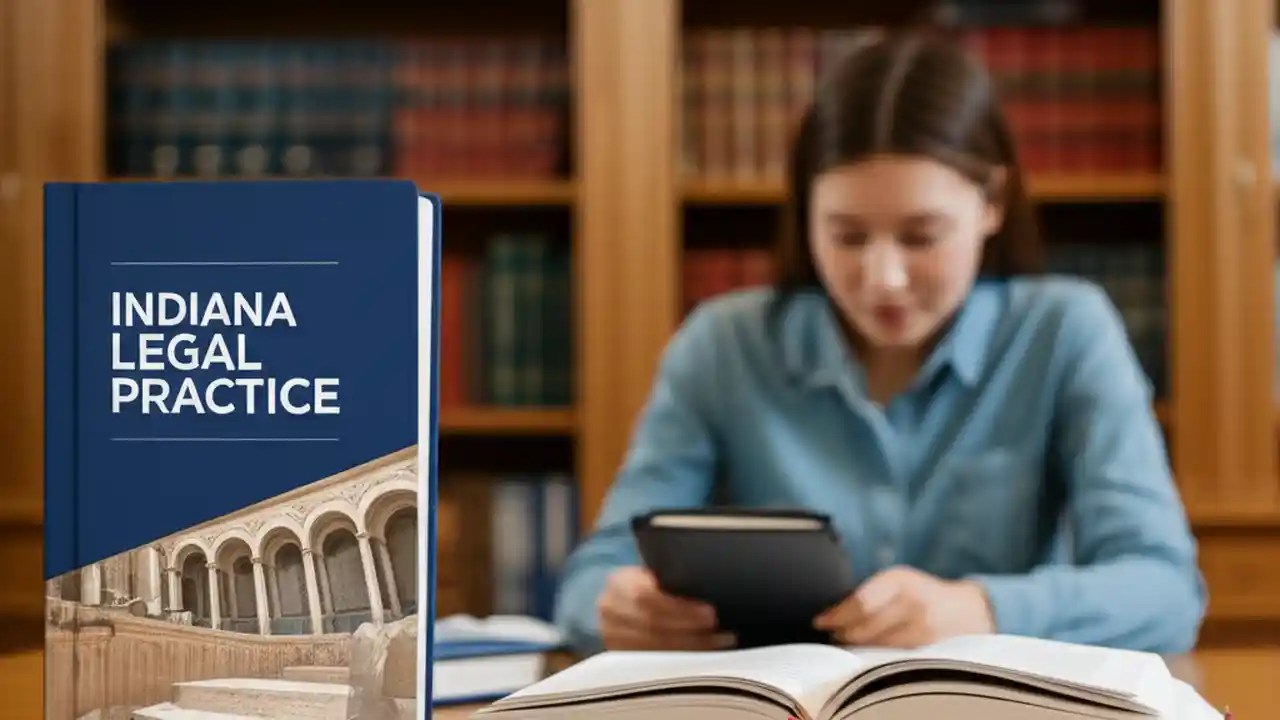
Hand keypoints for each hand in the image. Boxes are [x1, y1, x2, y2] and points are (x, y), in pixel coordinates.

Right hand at [596, 566, 735, 650]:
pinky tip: (704, 655)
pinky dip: (682, 661)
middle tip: (723, 634)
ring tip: (720, 644)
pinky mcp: (619, 655)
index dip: (680, 608)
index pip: (646, 596)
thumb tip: (712, 588)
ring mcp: (611, 635)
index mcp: (619, 581)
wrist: (624, 601)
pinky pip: (653, 663)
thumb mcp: (657, 573)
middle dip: (691, 632)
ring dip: (692, 650)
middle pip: (652, 625)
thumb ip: (675, 580)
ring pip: (654, 648)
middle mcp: (609, 608)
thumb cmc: (651, 583)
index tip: (710, 613)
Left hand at [813, 566, 994, 646]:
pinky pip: (893, 655)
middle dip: (843, 633)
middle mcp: (913, 601)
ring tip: (845, 643)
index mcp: (899, 579)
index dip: (837, 615)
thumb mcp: (896, 583)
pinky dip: (875, 655)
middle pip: (867, 625)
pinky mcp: (929, 648)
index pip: (861, 601)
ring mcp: (923, 626)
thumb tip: (831, 612)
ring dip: (857, 646)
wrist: (965, 611)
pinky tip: (867, 653)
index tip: (820, 622)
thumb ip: (868, 593)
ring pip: (878, 643)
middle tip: (831, 636)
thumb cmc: (919, 595)